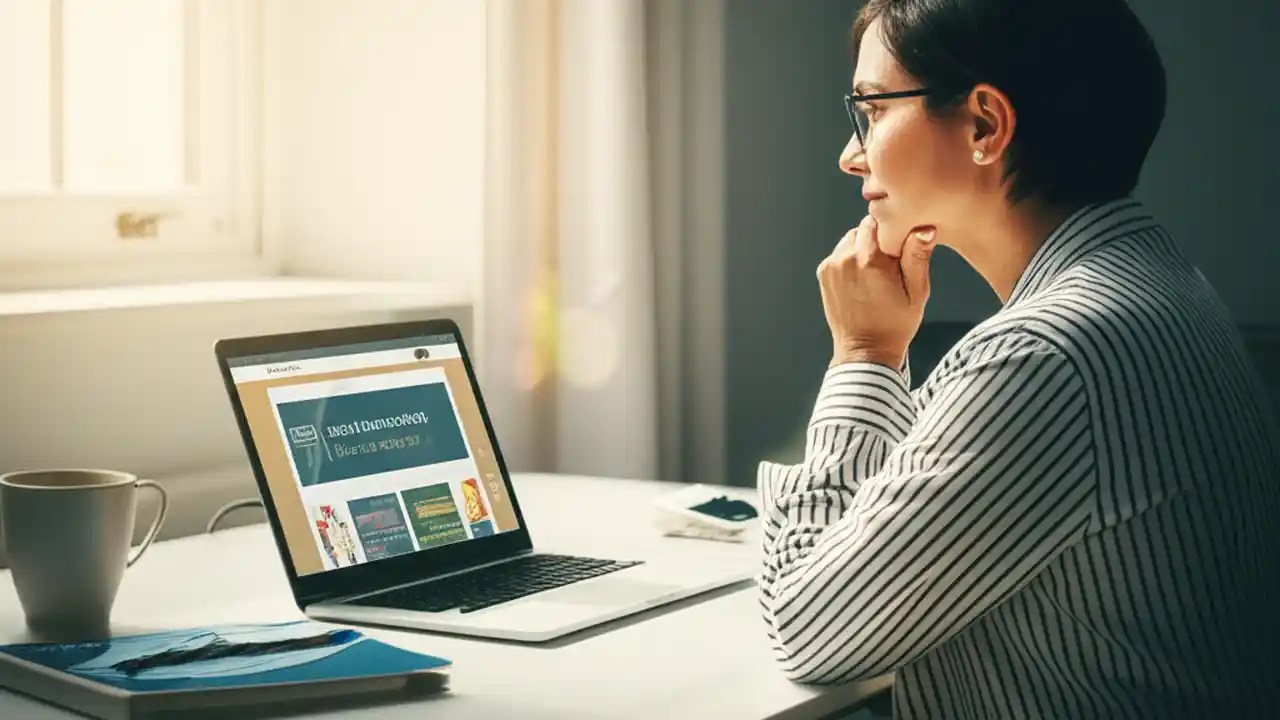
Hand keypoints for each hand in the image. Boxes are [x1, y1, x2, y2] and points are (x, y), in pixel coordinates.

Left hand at [817, 215, 936, 368]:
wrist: (865, 351)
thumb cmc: (894, 325)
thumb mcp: (917, 292)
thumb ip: (918, 257)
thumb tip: (923, 229)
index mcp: (871, 260)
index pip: (880, 220)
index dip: (893, 229)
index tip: (900, 246)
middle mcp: (846, 258)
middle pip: (865, 227)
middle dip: (878, 238)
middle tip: (890, 263)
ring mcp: (831, 265)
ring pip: (851, 238)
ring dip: (863, 248)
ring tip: (875, 273)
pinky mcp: (823, 273)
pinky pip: (840, 253)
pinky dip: (850, 259)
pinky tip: (861, 280)